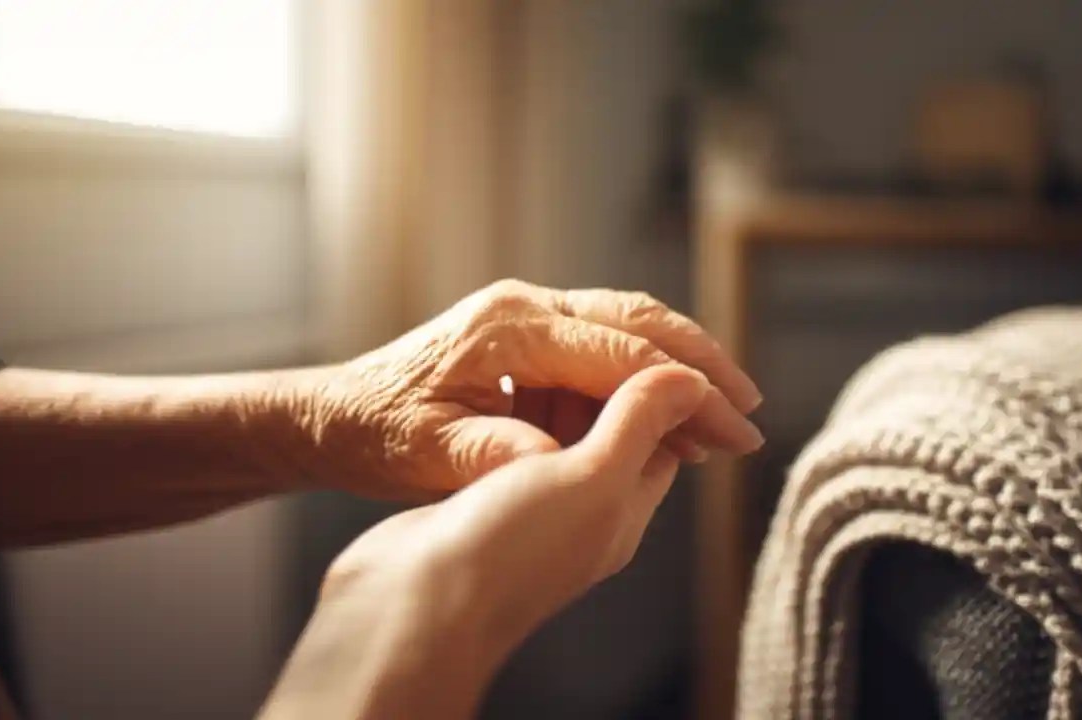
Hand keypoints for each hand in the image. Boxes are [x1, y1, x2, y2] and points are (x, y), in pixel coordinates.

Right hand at [261, 365, 717, 719]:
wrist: (410, 603)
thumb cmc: (511, 548)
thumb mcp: (593, 477)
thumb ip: (640, 424)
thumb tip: (695, 380)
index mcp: (620, 510)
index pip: (661, 437)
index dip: (661, 386)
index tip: (646, 341)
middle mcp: (580, 512)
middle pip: (610, 432)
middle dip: (605, 384)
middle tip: (590, 334)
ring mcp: (528, 509)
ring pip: (557, 433)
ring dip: (557, 394)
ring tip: (545, 347)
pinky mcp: (478, 503)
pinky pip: (509, 443)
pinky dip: (513, 409)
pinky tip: (496, 383)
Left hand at [281, 279, 762, 498]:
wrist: (331, 414)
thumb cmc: (374, 435)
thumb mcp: (427, 455)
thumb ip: (495, 453)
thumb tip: (562, 463)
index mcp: (510, 328)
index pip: (622, 357)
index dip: (685, 395)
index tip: (733, 433)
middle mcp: (527, 305)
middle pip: (640, 320)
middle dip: (702, 364)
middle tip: (749, 414)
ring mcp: (529, 313)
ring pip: (629, 323)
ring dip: (679, 365)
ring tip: (723, 415)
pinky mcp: (528, 331)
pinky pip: (602, 342)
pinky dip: (642, 374)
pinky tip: (664, 414)